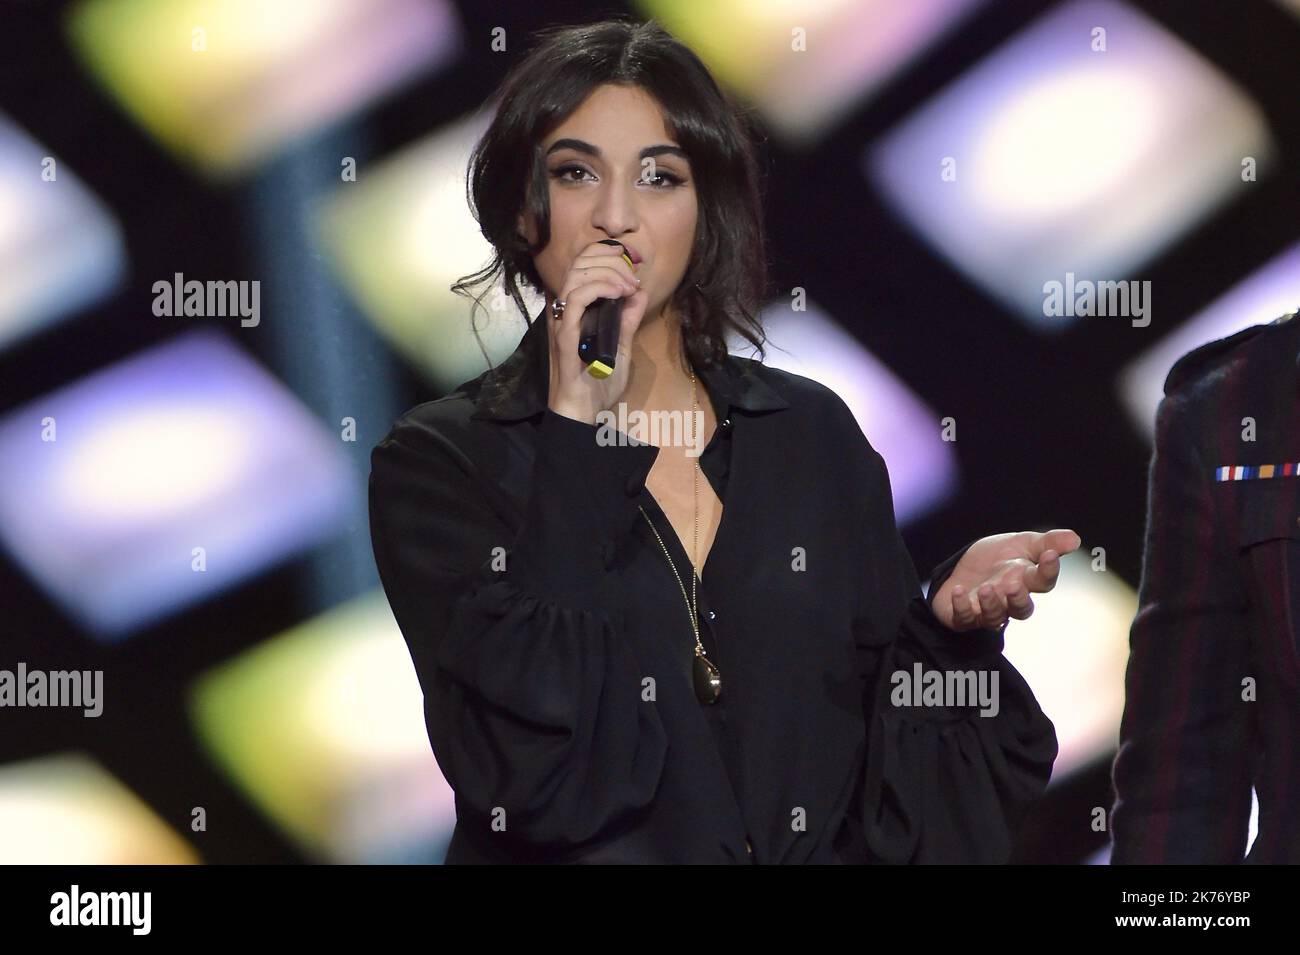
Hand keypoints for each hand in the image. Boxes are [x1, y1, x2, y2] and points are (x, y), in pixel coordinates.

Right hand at [547, 240, 648, 424]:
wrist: (583, 412)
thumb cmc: (598, 384)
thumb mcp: (621, 346)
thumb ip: (628, 320)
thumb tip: (639, 293)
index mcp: (576, 309)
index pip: (584, 264)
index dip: (607, 253)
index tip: (632, 265)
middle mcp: (565, 309)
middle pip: (581, 262)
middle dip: (612, 261)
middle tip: (633, 279)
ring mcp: (562, 321)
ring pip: (577, 274)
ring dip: (609, 273)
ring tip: (628, 286)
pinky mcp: (564, 334)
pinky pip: (576, 298)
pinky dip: (599, 288)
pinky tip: (618, 294)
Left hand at [931, 529, 1080, 631]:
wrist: (963, 566)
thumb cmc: (998, 558)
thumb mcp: (1022, 544)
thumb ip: (1047, 542)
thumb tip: (1075, 539)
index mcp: (1027, 582)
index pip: (1044, 582)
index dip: (1049, 570)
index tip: (1049, 555)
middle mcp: (1009, 601)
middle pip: (1021, 609)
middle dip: (1019, 599)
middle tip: (1014, 584)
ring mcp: (986, 611)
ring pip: (994, 617)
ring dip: (990, 604)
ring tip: (986, 588)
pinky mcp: (963, 616)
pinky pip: (963, 617)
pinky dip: (961, 606)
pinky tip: (958, 591)